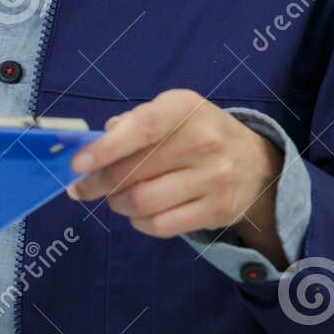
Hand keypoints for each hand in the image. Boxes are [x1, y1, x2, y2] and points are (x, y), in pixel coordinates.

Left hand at [67, 89, 286, 265]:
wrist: (256, 164)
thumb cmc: (196, 132)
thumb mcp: (170, 112)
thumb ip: (132, 123)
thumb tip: (95, 143)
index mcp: (185, 109)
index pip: (142, 128)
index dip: (105, 148)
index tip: (77, 164)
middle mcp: (205, 143)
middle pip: (135, 172)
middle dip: (98, 183)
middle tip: (82, 187)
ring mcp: (215, 179)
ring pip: (145, 202)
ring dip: (117, 204)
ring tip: (113, 198)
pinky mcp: (218, 211)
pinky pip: (163, 225)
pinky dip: (139, 222)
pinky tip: (136, 213)